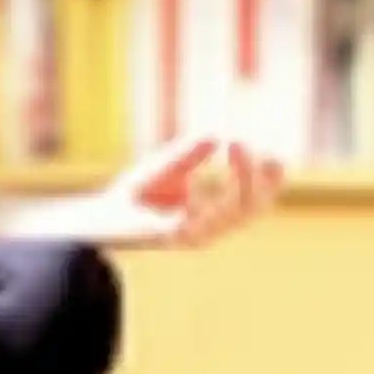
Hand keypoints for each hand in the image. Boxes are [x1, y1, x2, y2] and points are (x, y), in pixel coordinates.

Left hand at [106, 137, 284, 247]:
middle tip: (249, 143)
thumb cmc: (134, 195)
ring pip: (230, 215)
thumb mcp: (166, 166)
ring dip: (238, 180)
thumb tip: (216, 136)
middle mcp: (210, 228)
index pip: (256, 201)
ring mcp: (191, 235)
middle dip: (257, 176)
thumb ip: (189, 153)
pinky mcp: (168, 238)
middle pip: (251, 208)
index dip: (270, 180)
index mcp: (216, 214)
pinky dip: (200, 201)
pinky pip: (193, 224)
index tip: (274, 155)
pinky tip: (195, 181)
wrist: (99, 218)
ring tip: (237, 144)